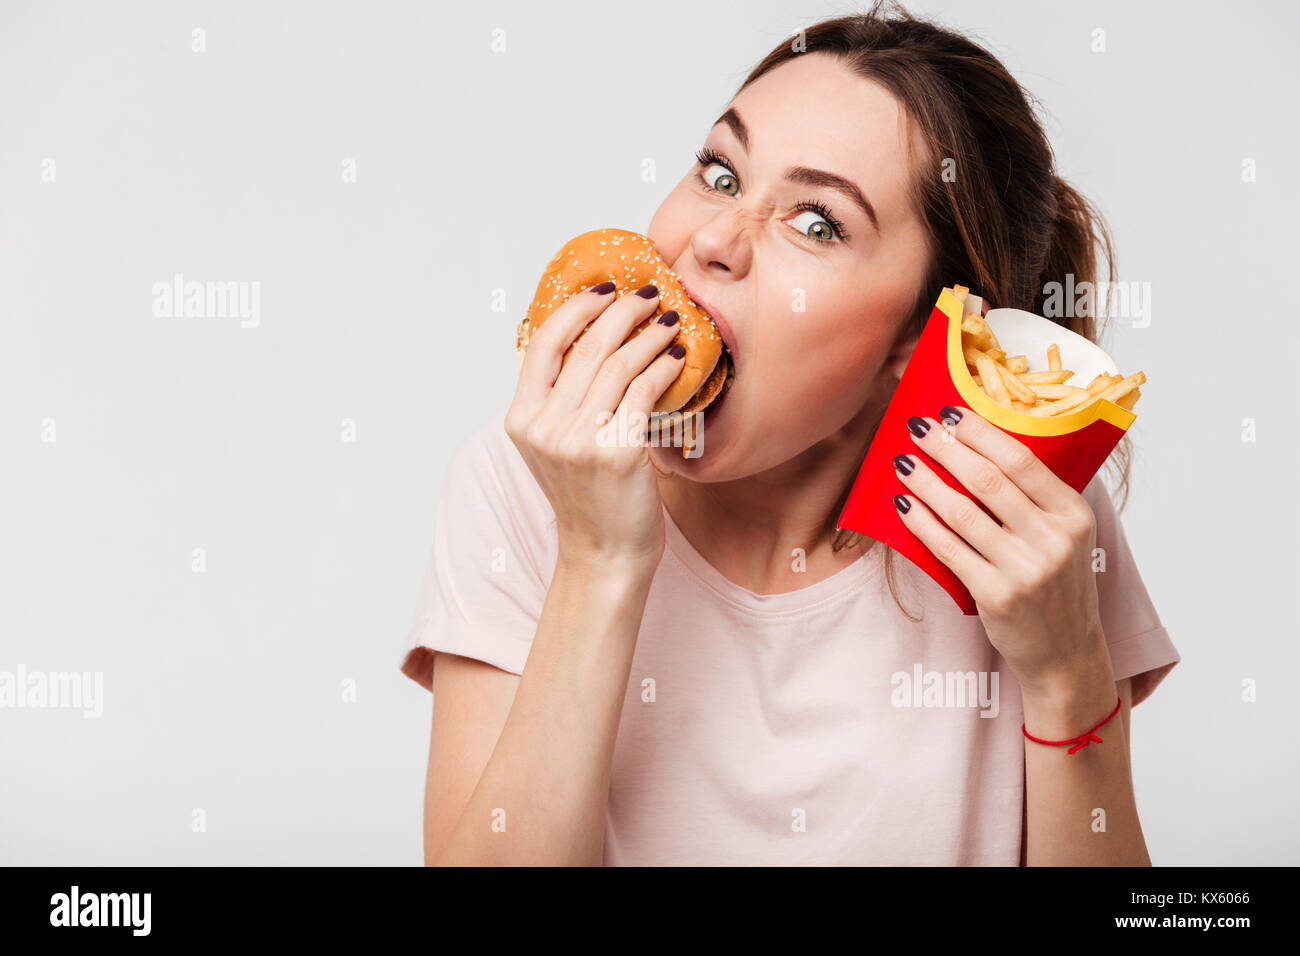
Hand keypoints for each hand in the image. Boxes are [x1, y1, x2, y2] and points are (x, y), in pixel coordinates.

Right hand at [505, 282, 684, 571]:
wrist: (604, 556)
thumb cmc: (590, 499)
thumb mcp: (557, 447)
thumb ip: (561, 401)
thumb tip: (594, 340)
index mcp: (522, 420)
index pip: (542, 344)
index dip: (575, 308)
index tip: (604, 289)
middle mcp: (544, 427)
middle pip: (586, 347)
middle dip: (621, 311)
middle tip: (648, 294)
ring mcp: (578, 440)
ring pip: (618, 364)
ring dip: (649, 334)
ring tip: (670, 320)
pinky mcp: (616, 452)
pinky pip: (643, 391)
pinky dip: (663, 367)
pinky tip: (677, 357)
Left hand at [891, 405, 1110, 694]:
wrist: (1066, 652)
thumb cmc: (1058, 585)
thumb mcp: (1067, 536)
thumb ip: (1038, 497)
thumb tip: (983, 443)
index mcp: (1073, 514)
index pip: (1022, 460)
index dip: (981, 432)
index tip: (951, 412)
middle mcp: (1053, 539)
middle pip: (987, 480)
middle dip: (946, 447)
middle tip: (917, 426)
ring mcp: (1025, 569)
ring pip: (962, 512)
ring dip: (926, 481)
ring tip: (902, 462)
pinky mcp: (996, 595)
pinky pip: (949, 549)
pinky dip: (922, 523)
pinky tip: (903, 504)